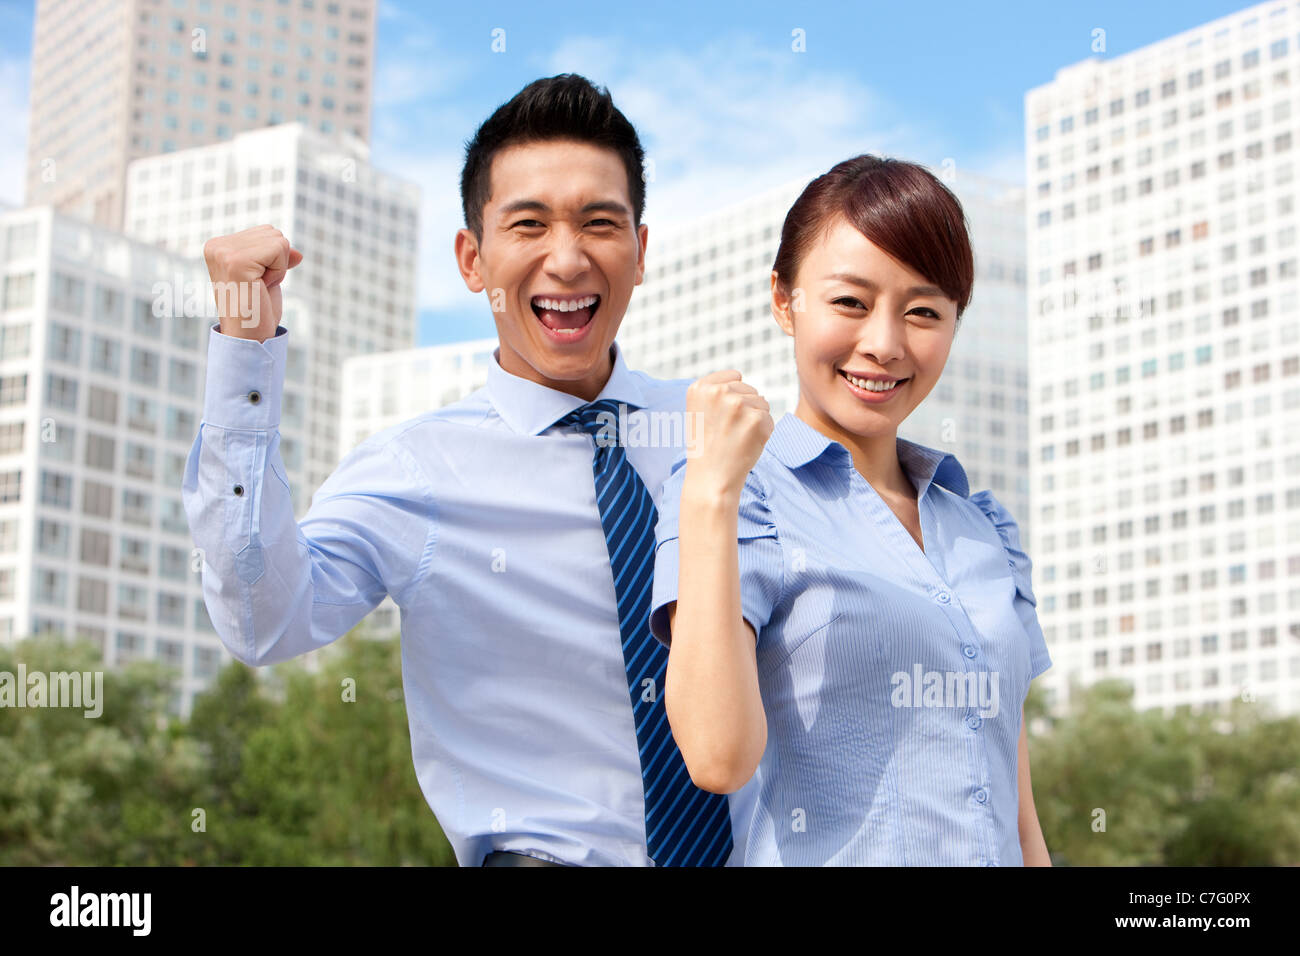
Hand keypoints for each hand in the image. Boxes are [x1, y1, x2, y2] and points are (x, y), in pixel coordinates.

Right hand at [202, 225, 302, 341]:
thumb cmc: (257, 311)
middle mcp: (216, 245)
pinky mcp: (236, 261)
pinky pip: (279, 249)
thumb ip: (277, 258)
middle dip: (276, 262)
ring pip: (278, 240)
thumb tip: (298, 253)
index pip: (265, 232)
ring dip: (278, 268)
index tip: (256, 281)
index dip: (271, 259)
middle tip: (259, 285)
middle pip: (273, 233)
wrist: (249, 337)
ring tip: (259, 286)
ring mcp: (224, 252)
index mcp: (218, 246)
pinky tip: (262, 286)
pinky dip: (280, 272)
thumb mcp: (268, 277)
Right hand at [683, 370, 772, 498]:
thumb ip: (717, 391)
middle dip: (744, 409)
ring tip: (736, 438)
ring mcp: (738, 404)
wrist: (710, 479)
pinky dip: (763, 433)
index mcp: (700, 387)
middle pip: (750, 389)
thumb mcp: (700, 412)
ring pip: (762, 403)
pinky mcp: (756, 419)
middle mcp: (718, 392)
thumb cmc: (706, 447)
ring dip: (754, 420)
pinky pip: (769, 419)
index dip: (732, 398)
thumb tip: (746, 382)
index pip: (734, 376)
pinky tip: (746, 444)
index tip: (720, 417)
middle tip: (728, 432)